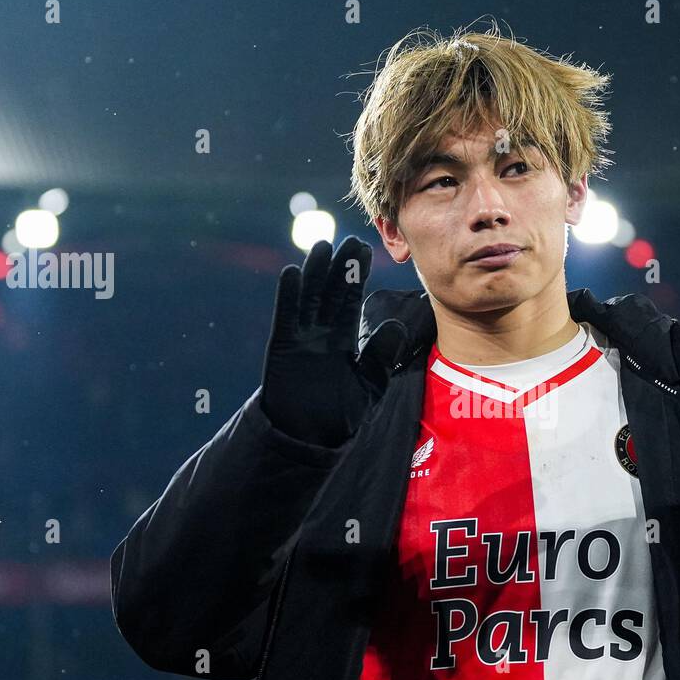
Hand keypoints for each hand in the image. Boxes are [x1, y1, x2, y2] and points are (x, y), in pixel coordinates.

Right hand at [260, 237, 409, 447]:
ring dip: (315, 273)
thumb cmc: (340, 415)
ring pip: (308, 298)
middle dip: (340, 268)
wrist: (309, 437)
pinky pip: (286, 317)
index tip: (364, 250)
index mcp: (344, 340)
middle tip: (350, 241)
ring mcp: (301, 338)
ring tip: (322, 247)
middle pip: (331, 293)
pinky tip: (293, 273)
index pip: (350, 301)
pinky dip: (289, 296)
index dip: (356, 277)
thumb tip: (396, 328)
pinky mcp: (282, 347)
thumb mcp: (369, 386)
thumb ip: (381, 357)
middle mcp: (323, 334)